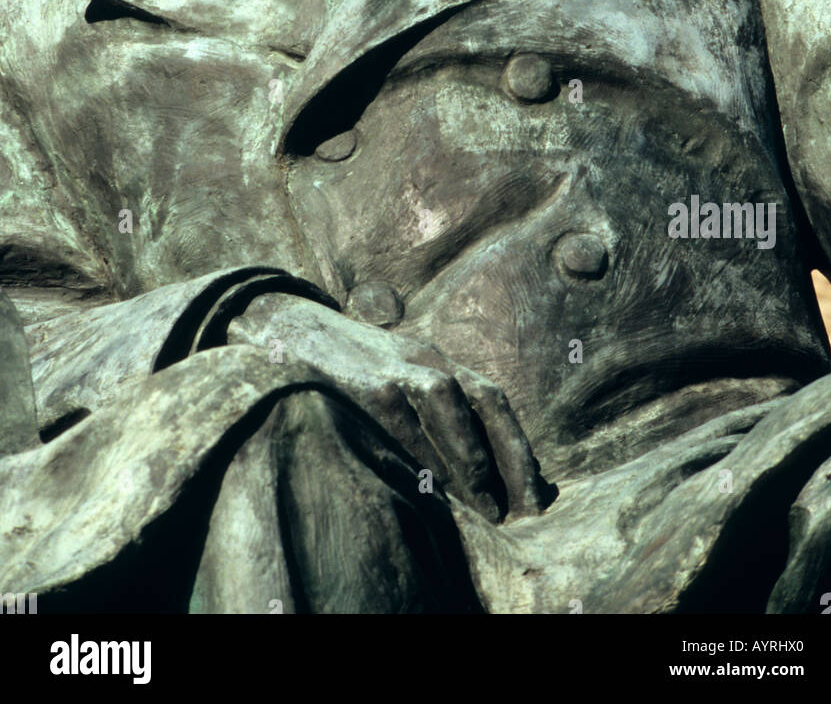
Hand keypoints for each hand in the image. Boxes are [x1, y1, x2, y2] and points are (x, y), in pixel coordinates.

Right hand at [228, 291, 549, 523]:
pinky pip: (400, 416)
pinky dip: (421, 449)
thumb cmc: (347, 366)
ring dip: (472, 455)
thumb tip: (465, 472)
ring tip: (487, 502)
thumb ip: (425, 411)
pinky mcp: (364, 379)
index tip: (537, 491)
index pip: (492, 399)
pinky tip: (433, 483)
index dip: (519, 445)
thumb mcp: (395, 377)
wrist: (289, 329)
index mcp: (437, 360)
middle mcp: (425, 358)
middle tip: (524, 505)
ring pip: (448, 402)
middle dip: (510, 454)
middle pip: (484, 399)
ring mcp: (394, 365)